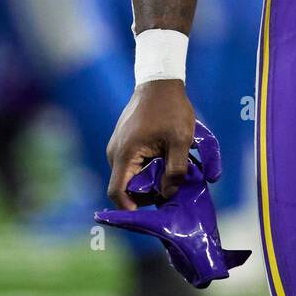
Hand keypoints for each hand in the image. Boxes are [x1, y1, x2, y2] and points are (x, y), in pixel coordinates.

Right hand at [106, 81, 195, 209]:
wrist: (159, 81)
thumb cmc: (170, 109)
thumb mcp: (180, 140)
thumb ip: (176, 170)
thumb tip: (168, 194)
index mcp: (124, 154)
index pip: (117, 192)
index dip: (129, 208)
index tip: (149, 213)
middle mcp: (115, 152)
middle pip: (126, 186)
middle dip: (147, 193)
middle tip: (170, 190)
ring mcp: (118, 146)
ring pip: (130, 175)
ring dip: (149, 179)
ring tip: (171, 173)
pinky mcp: (124, 141)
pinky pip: (132, 163)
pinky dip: (147, 167)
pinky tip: (165, 160)